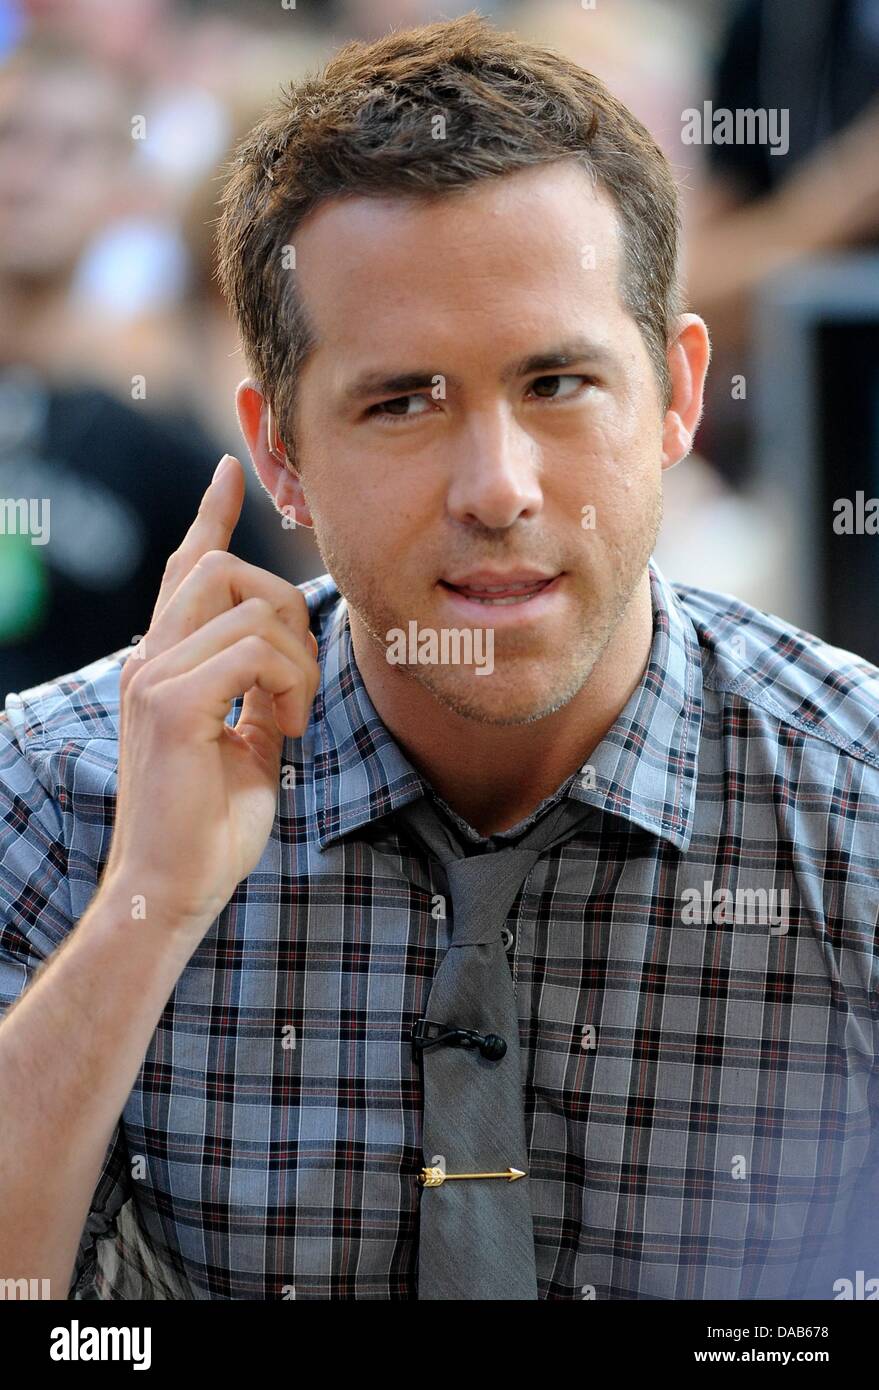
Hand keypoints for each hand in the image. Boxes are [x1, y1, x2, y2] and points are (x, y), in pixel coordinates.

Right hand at [100, 454, 319, 936]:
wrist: (172, 889)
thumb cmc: (210, 827)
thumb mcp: (246, 742)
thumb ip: (256, 691)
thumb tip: (285, 656)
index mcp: (166, 664)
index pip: (185, 571)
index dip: (211, 519)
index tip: (229, 473)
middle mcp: (151, 659)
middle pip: (226, 569)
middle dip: (285, 606)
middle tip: (301, 678)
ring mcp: (154, 678)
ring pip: (248, 606)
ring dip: (296, 659)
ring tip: (295, 717)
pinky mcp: (170, 705)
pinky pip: (251, 651)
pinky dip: (288, 683)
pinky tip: (288, 729)